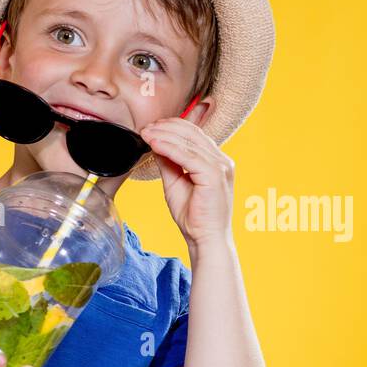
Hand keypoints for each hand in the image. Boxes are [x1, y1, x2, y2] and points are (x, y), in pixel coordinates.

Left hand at [139, 117, 234, 248]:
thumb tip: (156, 143)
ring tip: (146, 133)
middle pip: (192, 133)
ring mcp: (220, 167)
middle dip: (166, 127)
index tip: (151, 127)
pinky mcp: (214, 175)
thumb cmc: (194, 217)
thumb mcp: (176, 183)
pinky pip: (188, 156)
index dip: (172, 126)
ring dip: (164, 135)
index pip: (195, 134)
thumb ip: (169, 163)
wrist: (205, 239)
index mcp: (216, 161)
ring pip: (189, 142)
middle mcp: (222, 161)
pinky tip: (154, 144)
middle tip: (145, 127)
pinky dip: (169, 148)